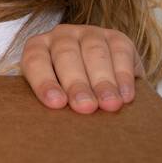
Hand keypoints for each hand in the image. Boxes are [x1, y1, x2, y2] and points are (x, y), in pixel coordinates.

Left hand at [20, 24, 139, 112]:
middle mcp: (61, 36)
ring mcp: (89, 33)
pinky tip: (126, 95)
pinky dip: (124, 74)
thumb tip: (50, 129)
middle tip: (86, 107)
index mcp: (37, 48)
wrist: (100, 84)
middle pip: (66, 56)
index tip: (56, 103)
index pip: (35, 61)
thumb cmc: (67, 96)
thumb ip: (51, 105)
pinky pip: (120, 51)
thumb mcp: (54, 98)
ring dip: (103, 81)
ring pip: (94, 52)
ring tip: (110, 104)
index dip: (44, 81)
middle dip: (77, 83)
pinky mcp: (116, 37)